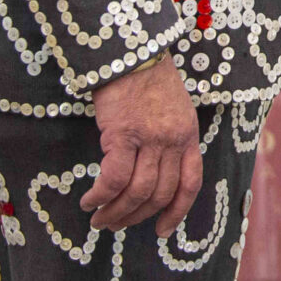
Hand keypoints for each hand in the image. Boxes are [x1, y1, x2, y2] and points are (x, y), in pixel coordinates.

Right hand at [82, 56, 202, 234]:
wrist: (130, 49)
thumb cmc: (146, 77)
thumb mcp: (172, 107)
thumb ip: (169, 138)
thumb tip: (151, 172)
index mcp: (188, 134)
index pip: (190, 183)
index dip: (177, 212)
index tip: (162, 231)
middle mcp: (174, 140)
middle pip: (160, 193)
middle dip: (137, 217)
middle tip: (115, 225)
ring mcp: (150, 138)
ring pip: (137, 191)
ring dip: (116, 212)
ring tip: (99, 219)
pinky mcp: (123, 134)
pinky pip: (113, 178)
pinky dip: (101, 196)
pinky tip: (90, 200)